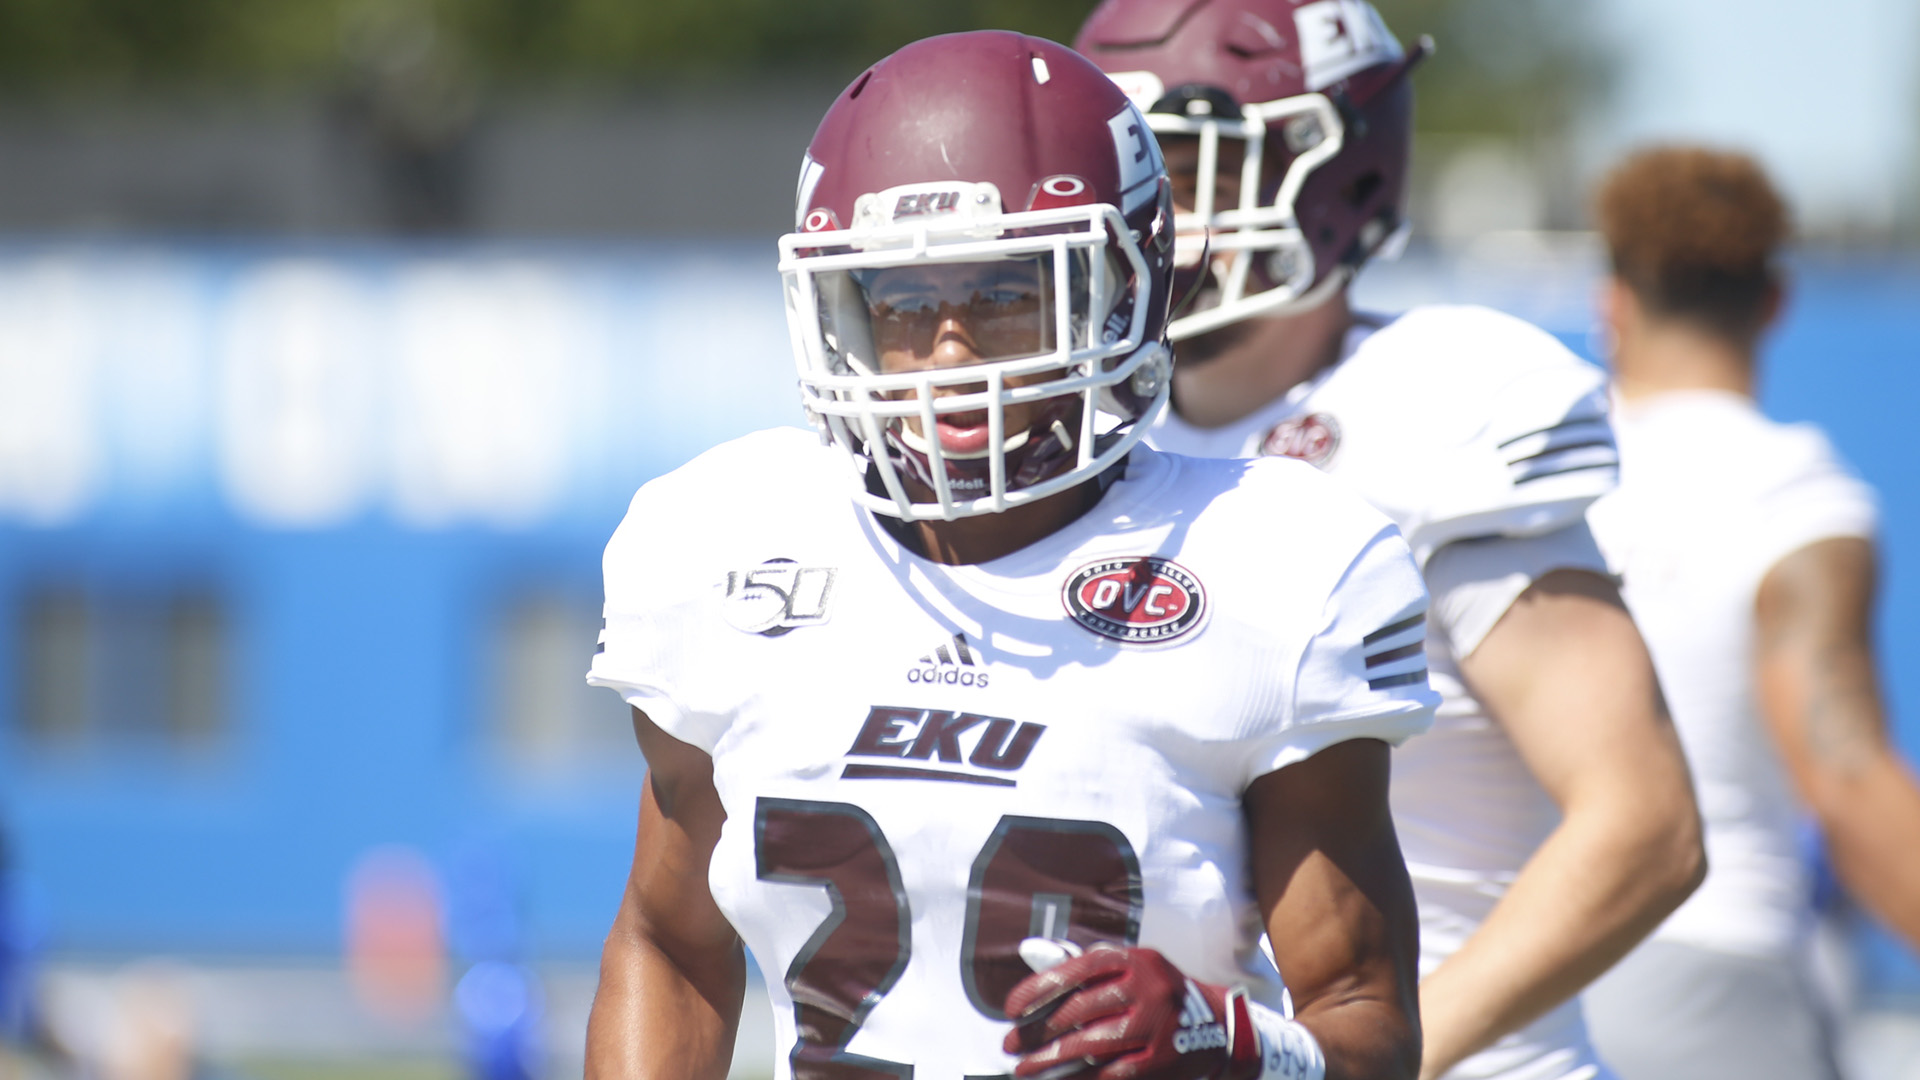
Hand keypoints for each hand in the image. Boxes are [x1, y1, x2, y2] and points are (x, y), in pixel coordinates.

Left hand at [1001, 943, 1259, 1079]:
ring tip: (1026, 1069)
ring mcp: (1157, 1025)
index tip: (1010, 1009)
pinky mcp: (1163, 1059)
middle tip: (1011, 1045)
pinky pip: (1112, 1072)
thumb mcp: (1125, 968)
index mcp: (1134, 958)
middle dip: (1038, 1031)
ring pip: (1092, 1045)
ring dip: (1051, 1060)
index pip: (1075, 970)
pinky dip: (1081, 1078)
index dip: (1038, 989)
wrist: (1217, 1024)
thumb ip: (1080, 964)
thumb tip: (1028, 952)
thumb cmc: (1154, 992)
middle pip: (1080, 1010)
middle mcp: (1148, 987)